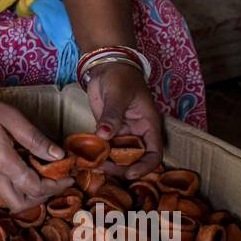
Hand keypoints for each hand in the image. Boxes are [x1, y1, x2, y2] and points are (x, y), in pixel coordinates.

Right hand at [0, 83, 73, 210]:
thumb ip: (35, 139)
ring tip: (39, 174)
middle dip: (41, 198)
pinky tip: (17, 164)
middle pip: (20, 204)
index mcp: (2, 161)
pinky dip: (12, 183)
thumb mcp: (12, 117)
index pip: (35, 188)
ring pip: (6, 197)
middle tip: (55, 183)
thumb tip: (58, 156)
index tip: (68, 178)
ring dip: (26, 193)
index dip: (56, 187)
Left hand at [86, 62, 163, 178]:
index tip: (130, 174)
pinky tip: (85, 157)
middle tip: (102, 168)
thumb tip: (104, 135)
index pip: (154, 153)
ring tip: (91, 164)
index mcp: (149, 125)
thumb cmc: (120, 77)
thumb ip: (112, 115)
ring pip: (118, 155)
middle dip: (121, 167)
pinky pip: (105, 147)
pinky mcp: (108, 130)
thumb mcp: (118, 95)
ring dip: (107, 162)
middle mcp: (138, 132)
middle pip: (135, 159)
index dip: (144, 167)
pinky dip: (97, 153)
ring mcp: (122, 132)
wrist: (106, 66)